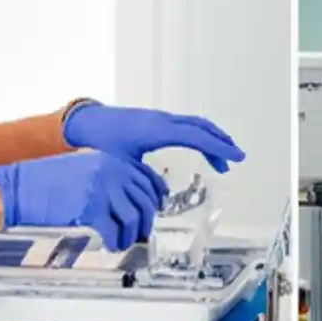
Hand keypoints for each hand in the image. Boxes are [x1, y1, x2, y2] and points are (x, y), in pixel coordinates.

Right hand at [0, 151, 166, 250]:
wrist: (18, 188)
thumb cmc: (42, 180)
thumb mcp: (81, 166)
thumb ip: (105, 175)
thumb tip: (126, 196)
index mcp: (109, 159)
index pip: (147, 178)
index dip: (155, 196)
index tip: (156, 207)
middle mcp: (110, 172)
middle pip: (145, 200)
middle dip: (146, 220)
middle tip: (141, 231)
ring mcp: (102, 190)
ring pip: (134, 218)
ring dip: (132, 234)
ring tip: (124, 241)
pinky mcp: (90, 209)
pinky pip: (115, 231)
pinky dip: (116, 242)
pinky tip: (111, 245)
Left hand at [62, 104, 245, 173]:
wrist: (83, 122)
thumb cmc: (99, 141)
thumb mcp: (121, 164)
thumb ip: (142, 180)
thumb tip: (159, 201)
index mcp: (157, 130)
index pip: (197, 136)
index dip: (219, 147)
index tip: (236, 157)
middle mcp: (162, 120)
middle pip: (201, 127)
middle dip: (221, 142)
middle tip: (237, 158)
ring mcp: (160, 118)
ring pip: (195, 124)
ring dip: (212, 138)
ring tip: (223, 159)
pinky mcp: (156, 121)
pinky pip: (185, 125)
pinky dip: (199, 136)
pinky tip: (200, 149)